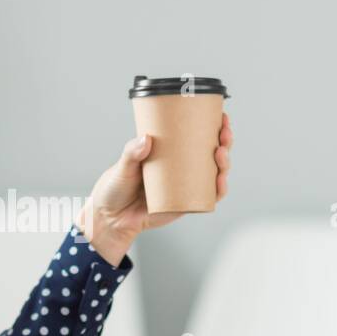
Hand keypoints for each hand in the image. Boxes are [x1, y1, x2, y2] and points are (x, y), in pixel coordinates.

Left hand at [77, 112, 233, 266]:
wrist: (111, 219)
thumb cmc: (115, 188)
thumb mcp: (122, 166)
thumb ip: (131, 153)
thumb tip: (146, 139)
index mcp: (170, 153)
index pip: (197, 136)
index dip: (215, 126)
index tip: (222, 117)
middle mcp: (182, 168)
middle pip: (213, 153)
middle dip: (225, 143)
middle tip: (224, 136)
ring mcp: (185, 186)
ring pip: (215, 174)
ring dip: (225, 164)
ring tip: (220, 155)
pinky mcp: (185, 204)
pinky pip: (207, 198)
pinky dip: (218, 190)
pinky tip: (220, 182)